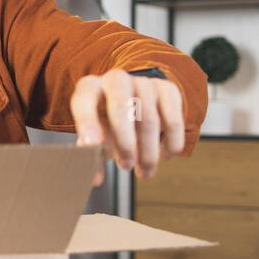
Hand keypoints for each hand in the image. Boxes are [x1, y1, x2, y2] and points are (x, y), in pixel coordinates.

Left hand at [70, 70, 184, 184]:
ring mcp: (143, 82)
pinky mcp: (167, 89)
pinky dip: (171, 141)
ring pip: (150, 118)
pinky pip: (173, 118)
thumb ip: (92, 156)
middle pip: (121, 104)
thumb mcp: (96, 137)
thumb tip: (96, 179)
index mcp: (90, 89)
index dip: (87, 121)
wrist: (135, 102)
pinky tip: (166, 155)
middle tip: (126, 166)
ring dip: (148, 151)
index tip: (92, 145)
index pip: (84, 100)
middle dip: (125, 141)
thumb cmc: (107, 123)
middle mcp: (116, 80)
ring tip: (145, 171)